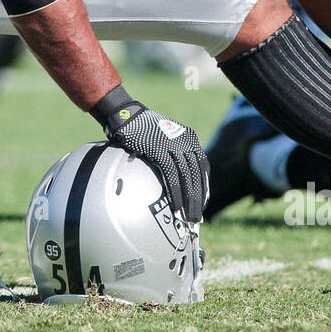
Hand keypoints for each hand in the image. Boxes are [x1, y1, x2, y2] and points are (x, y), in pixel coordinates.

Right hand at [104, 103, 209, 223]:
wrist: (126, 115)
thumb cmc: (142, 128)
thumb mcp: (166, 134)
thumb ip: (174, 150)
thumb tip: (175, 173)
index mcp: (189, 137)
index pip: (202, 165)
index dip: (204, 185)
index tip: (202, 202)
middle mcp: (185, 141)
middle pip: (196, 174)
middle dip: (198, 198)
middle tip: (197, 216)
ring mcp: (173, 145)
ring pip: (187, 177)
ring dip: (189, 199)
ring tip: (188, 216)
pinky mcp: (160, 150)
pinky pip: (171, 175)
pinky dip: (176, 192)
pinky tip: (176, 206)